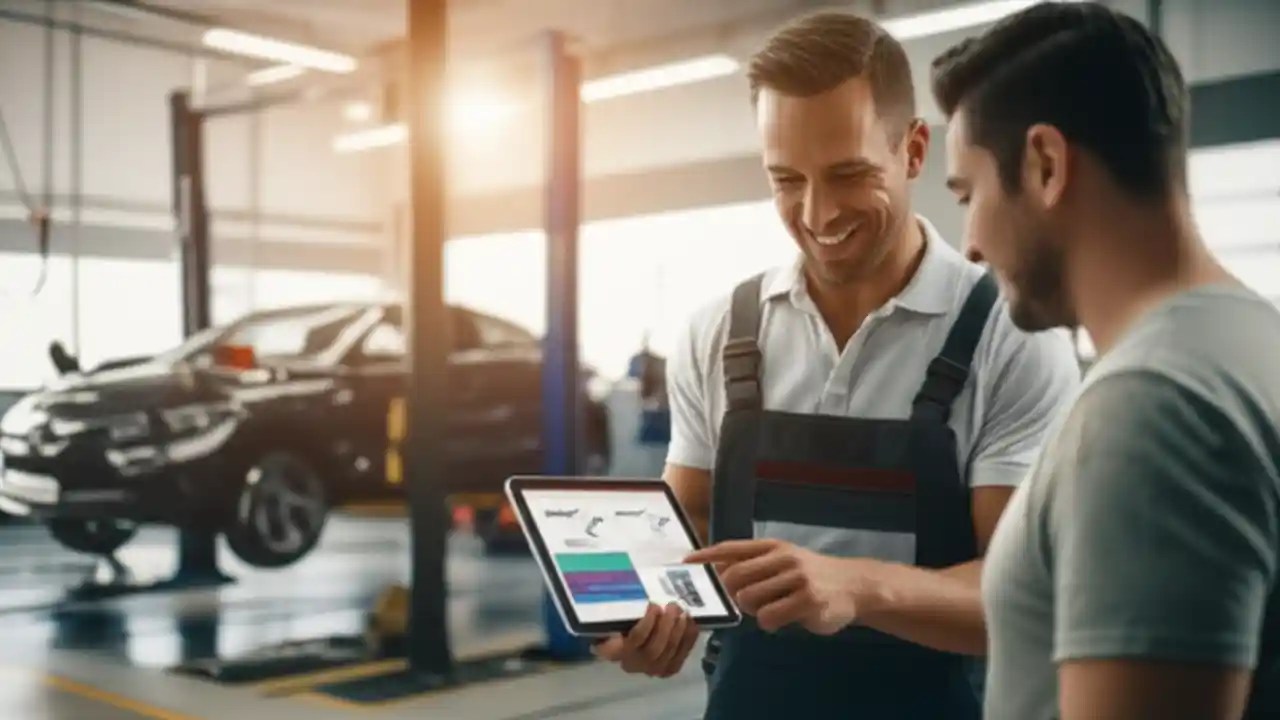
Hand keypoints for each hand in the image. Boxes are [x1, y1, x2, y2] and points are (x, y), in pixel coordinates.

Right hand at [592, 602, 698, 677]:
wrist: (634, 635)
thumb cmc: (623, 618)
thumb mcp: (619, 611)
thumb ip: (624, 606)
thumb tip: (632, 586)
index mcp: (612, 650)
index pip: (629, 642)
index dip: (646, 625)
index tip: (653, 605)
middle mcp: (631, 664)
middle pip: (652, 650)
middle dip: (666, 627)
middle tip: (672, 606)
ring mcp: (650, 669)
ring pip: (667, 654)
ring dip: (678, 631)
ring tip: (681, 611)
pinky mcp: (668, 669)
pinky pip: (680, 656)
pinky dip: (688, 638)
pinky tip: (689, 622)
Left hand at [686, 539, 865, 634]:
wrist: (855, 586)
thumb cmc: (811, 575)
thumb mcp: (784, 560)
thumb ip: (755, 565)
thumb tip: (718, 574)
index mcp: (773, 546)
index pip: (731, 548)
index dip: (706, 556)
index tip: (686, 563)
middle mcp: (783, 558)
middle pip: (734, 578)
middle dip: (731, 595)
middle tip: (743, 602)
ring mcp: (796, 579)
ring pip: (748, 600)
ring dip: (752, 611)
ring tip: (771, 608)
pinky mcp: (806, 601)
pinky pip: (768, 618)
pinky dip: (769, 623)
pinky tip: (784, 619)